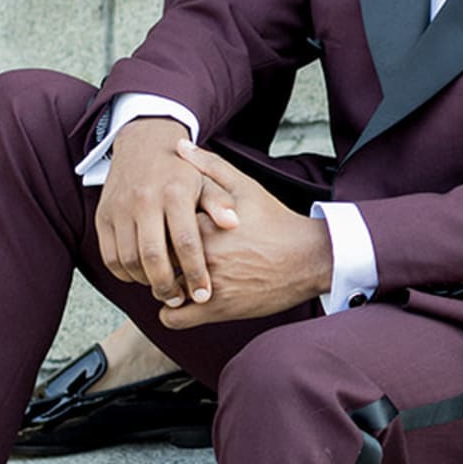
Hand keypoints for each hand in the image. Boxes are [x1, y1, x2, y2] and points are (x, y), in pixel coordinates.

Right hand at [94, 120, 239, 307]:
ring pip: (129, 260)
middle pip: (153, 257)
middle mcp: (144, 200)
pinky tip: (141, 276)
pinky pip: (110, 256)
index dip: (196, 273)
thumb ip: (219, 202)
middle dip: (167, 286)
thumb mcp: (205, 180)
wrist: (142, 144)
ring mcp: (120, 208)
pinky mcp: (102, 216)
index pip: (186, 242)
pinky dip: (125, 273)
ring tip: (163, 289)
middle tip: (178, 300)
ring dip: (145, 281)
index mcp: (174, 193)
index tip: (204, 295)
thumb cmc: (180, 170)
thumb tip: (233, 224)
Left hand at [160, 142, 332, 327]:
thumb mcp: (244, 186)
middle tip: (162, 257)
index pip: (157, 226)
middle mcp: (201, 254)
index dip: (155, 229)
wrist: (308, 258)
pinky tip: (182, 303)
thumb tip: (178, 146)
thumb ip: (209, 166)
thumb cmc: (275, 220)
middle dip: (154, 258)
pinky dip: (171, 313)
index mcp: (203, 223)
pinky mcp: (216, 310)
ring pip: (160, 289)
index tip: (160, 229)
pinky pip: (172, 317)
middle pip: (155, 258)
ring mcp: (207, 284)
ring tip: (173, 280)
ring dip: (162, 287)